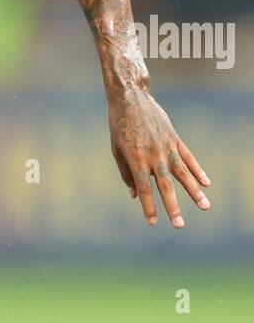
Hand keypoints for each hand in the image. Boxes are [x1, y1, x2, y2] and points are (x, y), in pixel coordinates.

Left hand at [108, 88, 210, 227]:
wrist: (131, 98)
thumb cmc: (118, 126)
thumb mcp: (117, 150)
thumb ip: (126, 173)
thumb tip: (134, 195)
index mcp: (136, 159)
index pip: (144, 188)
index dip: (148, 206)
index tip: (152, 222)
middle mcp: (153, 155)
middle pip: (165, 185)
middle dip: (172, 207)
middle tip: (179, 225)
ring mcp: (166, 146)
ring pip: (183, 173)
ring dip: (194, 191)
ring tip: (204, 206)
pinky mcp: (175, 138)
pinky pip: (188, 157)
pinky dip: (198, 170)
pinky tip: (206, 183)